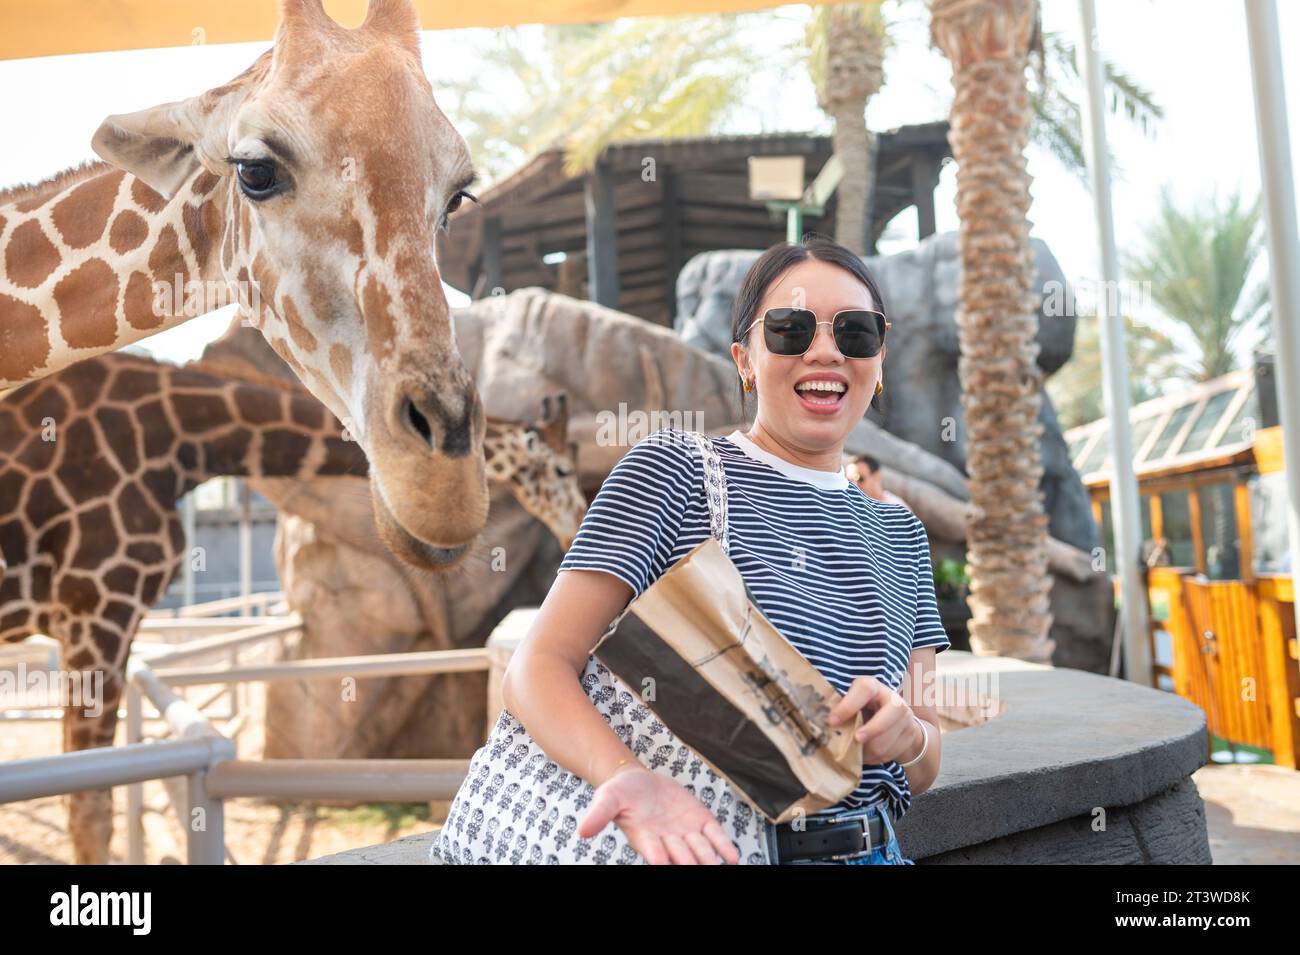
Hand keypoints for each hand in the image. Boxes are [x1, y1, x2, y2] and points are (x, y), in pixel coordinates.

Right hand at [578, 764, 741, 863]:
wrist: (638, 781)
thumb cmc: (620, 793)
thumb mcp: (607, 798)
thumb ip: (598, 815)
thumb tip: (581, 832)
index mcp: (644, 839)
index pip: (653, 851)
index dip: (657, 855)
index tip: (659, 860)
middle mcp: (667, 842)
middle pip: (679, 855)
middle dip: (686, 860)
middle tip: (692, 864)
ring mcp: (685, 833)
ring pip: (700, 849)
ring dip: (707, 857)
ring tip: (715, 864)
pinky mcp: (700, 821)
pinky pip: (715, 837)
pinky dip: (723, 846)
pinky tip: (732, 857)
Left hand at [826, 675, 924, 765]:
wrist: (894, 719)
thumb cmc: (863, 709)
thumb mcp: (852, 703)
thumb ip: (841, 709)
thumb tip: (820, 724)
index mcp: (873, 687)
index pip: (864, 689)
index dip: (848, 706)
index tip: (832, 721)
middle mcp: (893, 699)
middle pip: (886, 717)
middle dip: (869, 732)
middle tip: (855, 740)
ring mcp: (905, 717)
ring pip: (886, 741)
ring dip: (868, 751)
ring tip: (856, 751)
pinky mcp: (910, 735)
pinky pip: (890, 753)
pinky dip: (875, 758)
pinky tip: (867, 754)